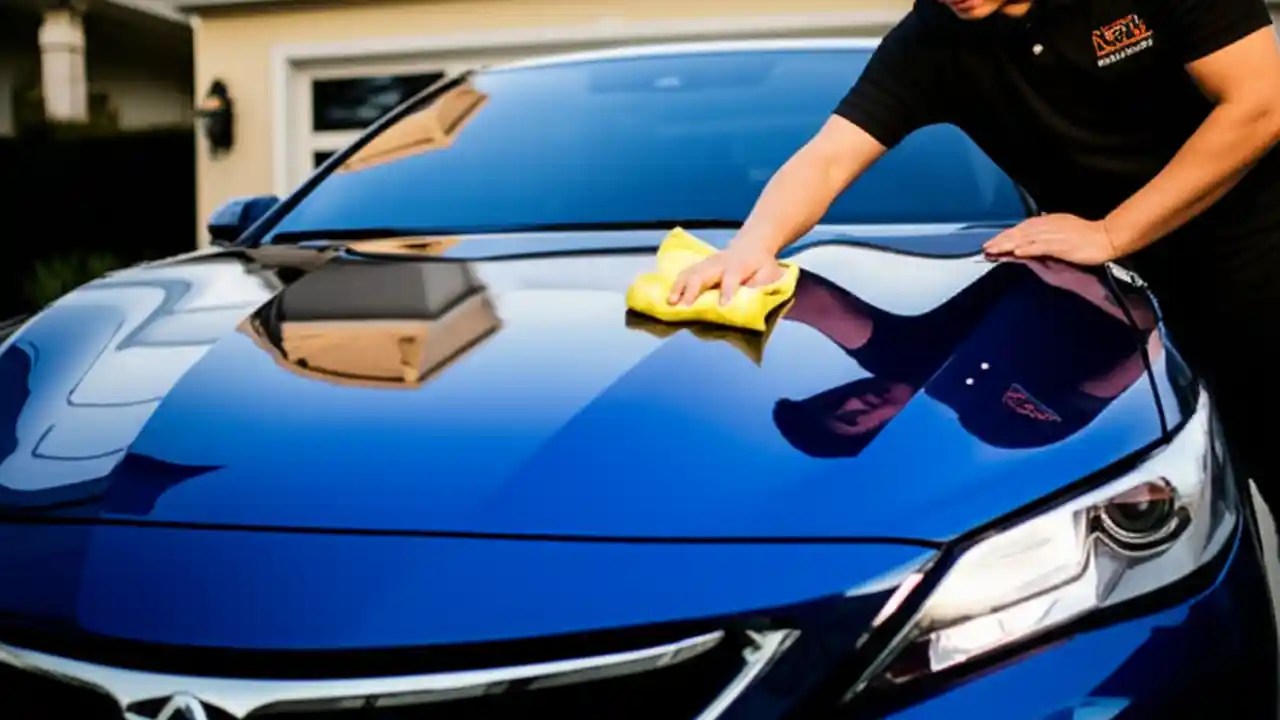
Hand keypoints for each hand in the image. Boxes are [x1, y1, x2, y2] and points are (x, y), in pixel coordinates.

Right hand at [668, 244, 784, 305]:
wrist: (752, 244)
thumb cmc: (762, 264)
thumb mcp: (771, 274)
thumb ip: (762, 287)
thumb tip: (752, 302)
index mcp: (739, 265)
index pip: (732, 277)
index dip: (727, 290)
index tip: (723, 306)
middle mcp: (720, 262)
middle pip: (703, 273)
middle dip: (693, 289)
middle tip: (684, 306)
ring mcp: (708, 263)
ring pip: (690, 272)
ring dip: (679, 287)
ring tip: (670, 302)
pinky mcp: (700, 265)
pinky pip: (685, 273)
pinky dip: (676, 285)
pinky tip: (669, 297)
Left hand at [982, 214, 1119, 265]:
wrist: (1107, 237)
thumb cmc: (1088, 235)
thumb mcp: (1064, 229)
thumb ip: (1047, 233)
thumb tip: (1033, 239)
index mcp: (1048, 221)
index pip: (1022, 227)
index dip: (1007, 234)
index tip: (993, 241)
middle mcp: (1047, 225)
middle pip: (1019, 231)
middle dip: (1001, 239)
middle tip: (985, 247)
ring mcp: (1053, 234)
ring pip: (1025, 238)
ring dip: (1008, 244)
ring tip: (993, 250)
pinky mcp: (1060, 244)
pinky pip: (1040, 246)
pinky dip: (1027, 248)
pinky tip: (1016, 252)